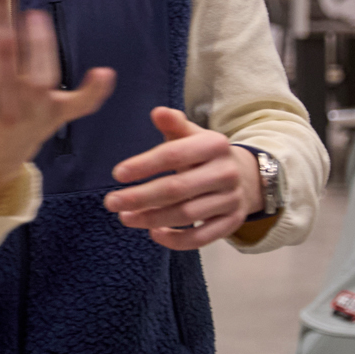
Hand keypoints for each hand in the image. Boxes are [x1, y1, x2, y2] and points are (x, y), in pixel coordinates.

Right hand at [0, 0, 114, 210]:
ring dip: (41, 46)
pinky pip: (81, 105)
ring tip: (35, 15)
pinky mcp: (60, 113)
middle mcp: (10, 111)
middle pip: (9, 66)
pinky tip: (105, 73)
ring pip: (43, 77)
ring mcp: (38, 112)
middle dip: (4, 30)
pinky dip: (94, 92)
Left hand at [104, 107, 262, 249]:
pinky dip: (177, 241)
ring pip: (186, 214)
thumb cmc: (203, 154)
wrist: (243, 176)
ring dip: (151, 219)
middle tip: (111, 202)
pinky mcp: (232, 223)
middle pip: (177, 189)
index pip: (174, 155)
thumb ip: (174, 124)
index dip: (144, 165)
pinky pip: (202, 237)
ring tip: (125, 217)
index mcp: (214, 145)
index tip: (117, 174)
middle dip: (140, 197)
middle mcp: (226, 172)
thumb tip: (158, 112)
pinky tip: (154, 233)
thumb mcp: (191, 134)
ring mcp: (231, 199)